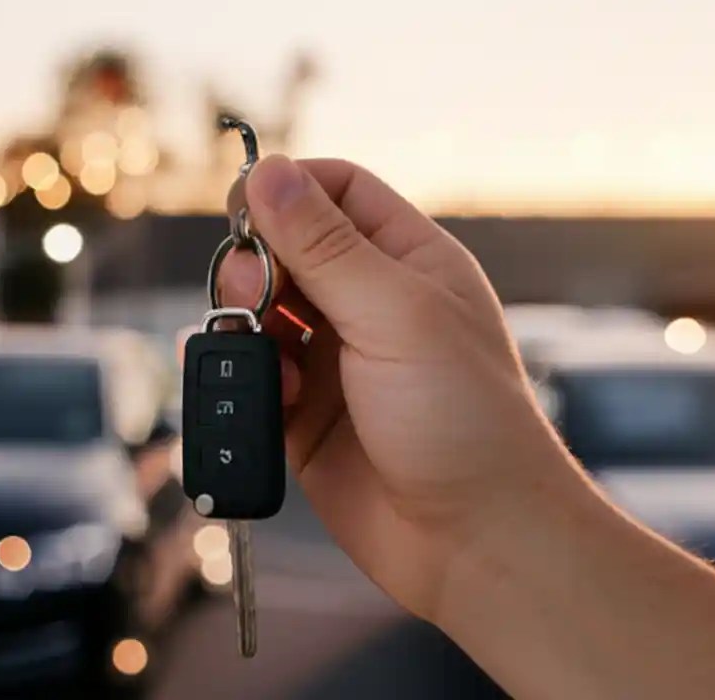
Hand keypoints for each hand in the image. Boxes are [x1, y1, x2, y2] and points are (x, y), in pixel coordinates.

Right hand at [218, 155, 572, 620]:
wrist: (475, 542)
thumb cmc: (466, 422)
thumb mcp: (395, 315)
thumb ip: (325, 245)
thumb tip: (269, 173)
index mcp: (408, 262)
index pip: (336, 191)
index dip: (286, 190)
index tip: (244, 214)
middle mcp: (370, 305)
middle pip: (285, 251)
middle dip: (254, 266)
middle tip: (250, 297)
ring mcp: (336, 363)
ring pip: (260, 315)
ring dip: (242, 326)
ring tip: (259, 357)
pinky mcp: (305, 419)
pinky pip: (252, 380)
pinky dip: (239, 379)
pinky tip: (257, 393)